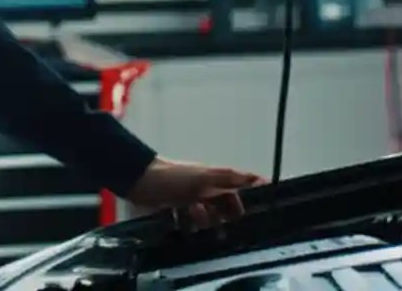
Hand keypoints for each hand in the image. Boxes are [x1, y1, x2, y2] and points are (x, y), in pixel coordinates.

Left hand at [125, 157, 265, 230]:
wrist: (138, 181)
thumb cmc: (174, 178)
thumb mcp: (205, 178)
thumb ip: (232, 179)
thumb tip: (262, 179)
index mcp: (215, 177)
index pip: (239, 189)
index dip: (245, 201)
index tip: (247, 217)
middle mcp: (205, 187)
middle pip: (223, 207)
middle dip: (221, 216)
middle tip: (214, 220)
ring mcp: (190, 198)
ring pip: (206, 217)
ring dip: (201, 221)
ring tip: (191, 215)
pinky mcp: (175, 208)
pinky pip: (188, 223)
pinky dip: (186, 224)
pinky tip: (181, 224)